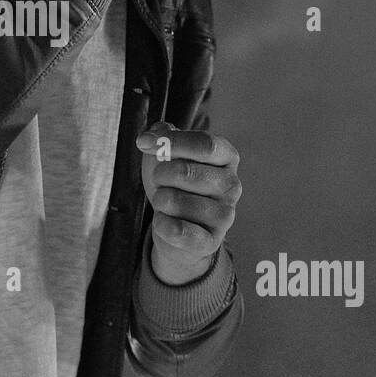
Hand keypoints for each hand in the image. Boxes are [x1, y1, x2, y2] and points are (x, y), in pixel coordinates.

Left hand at [136, 121, 241, 284]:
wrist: (177, 230)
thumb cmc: (175, 186)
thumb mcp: (168, 155)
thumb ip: (163, 136)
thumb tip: (154, 134)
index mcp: (226, 157)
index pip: (205, 144)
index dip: (172, 142)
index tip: (143, 142)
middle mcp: (232, 185)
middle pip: (185, 171)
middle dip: (160, 175)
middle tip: (159, 181)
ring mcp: (225, 215)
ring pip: (175, 201)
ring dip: (160, 201)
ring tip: (166, 204)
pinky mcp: (211, 241)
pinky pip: (176, 230)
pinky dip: (161, 224)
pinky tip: (165, 221)